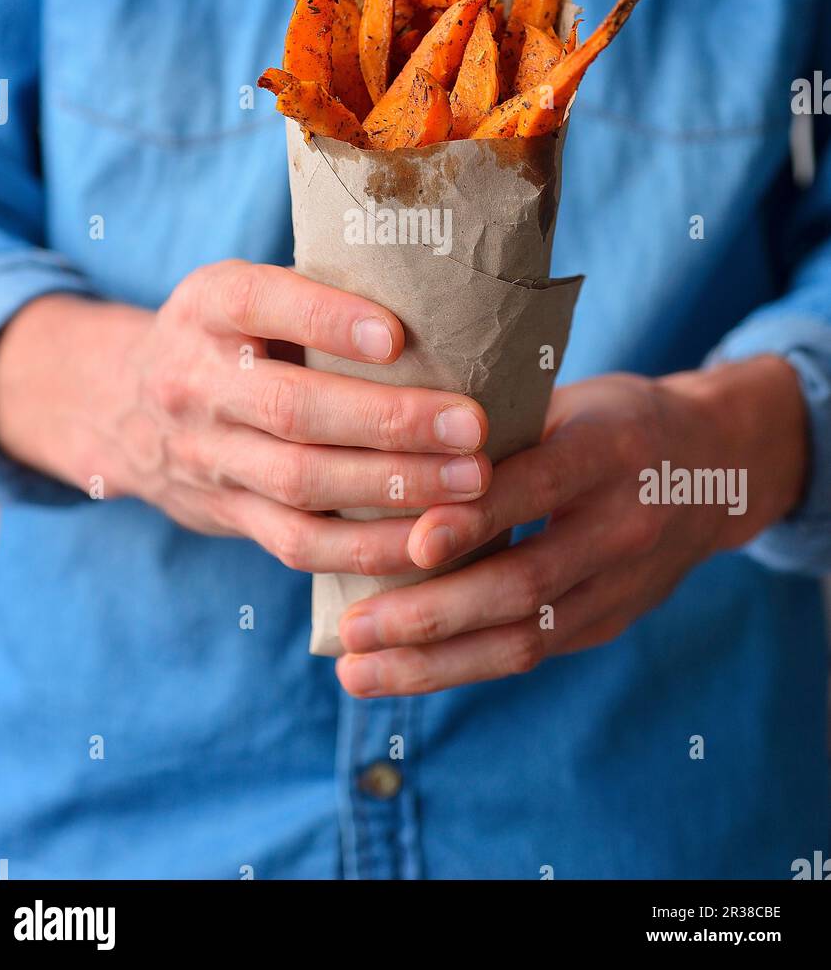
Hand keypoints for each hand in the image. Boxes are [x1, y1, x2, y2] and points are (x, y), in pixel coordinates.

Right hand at [0, 262, 489, 574]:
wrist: (125, 408)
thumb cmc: (230, 335)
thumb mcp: (246, 291)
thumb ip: (319, 290)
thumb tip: (446, 289)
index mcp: (208, 306)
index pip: (261, 303)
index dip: (327, 319)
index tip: (397, 336)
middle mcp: (198, 382)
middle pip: (293, 408)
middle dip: (390, 421)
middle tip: (472, 426)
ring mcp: (208, 457)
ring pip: (301, 483)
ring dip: (393, 488)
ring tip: (471, 482)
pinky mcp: (228, 515)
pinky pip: (299, 544)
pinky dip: (369, 549)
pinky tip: (431, 539)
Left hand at [336, 357, 806, 694]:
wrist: (716, 463)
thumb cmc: (612, 417)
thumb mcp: (566, 399)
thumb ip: (494, 432)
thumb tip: (386, 458)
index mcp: (608, 449)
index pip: (536, 489)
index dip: (473, 520)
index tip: (409, 543)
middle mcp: (624, 523)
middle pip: (525, 583)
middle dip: (432, 614)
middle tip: (354, 628)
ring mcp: (623, 582)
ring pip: (525, 638)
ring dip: (435, 663)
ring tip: (359, 671)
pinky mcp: (612, 620)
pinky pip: (534, 652)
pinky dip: (465, 665)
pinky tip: (405, 670)